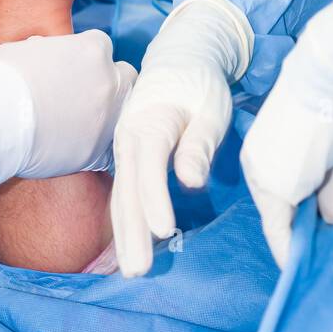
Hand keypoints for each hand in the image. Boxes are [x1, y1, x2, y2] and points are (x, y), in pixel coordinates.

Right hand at [0, 30, 137, 197]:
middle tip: (86, 91)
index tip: (72, 67)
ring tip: (87, 121)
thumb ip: (43, 49)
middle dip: (109, 80)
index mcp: (92, 50)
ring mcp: (108, 116)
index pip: (101, 46)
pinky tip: (83, 146)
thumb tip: (41, 50)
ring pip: (126, 110)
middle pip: (125, 75)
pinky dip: (100, 146)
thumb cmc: (1, 82)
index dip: (86, 56)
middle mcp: (109, 81)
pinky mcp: (100, 149)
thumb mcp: (22, 50)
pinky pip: (112, 146)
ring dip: (110, 112)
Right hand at [111, 0, 252, 277]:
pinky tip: (128, 248)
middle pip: (129, 188)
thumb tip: (191, 182)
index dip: (155, 198)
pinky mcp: (128, 158)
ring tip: (132, 269)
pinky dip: (125, 221)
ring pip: (122, 194)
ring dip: (125, 233)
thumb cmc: (200, 86)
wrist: (180, 60)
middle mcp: (129, 137)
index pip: (150, 165)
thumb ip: (199, 145)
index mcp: (151, 122)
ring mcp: (124, 148)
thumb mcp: (210, 110)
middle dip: (132, 231)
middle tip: (138, 271)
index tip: (163, 231)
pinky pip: (124, 192)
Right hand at [239, 0, 332, 268]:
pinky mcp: (259, 132)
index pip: (281, 236)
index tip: (314, 266)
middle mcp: (256, 172)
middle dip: (297, 227)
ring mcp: (254, 150)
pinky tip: (309, 179)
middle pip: (275, 213)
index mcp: (275, 188)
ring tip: (321, 207)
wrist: (328, 62)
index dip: (296, 254)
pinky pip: (269, 171)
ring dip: (292, 202)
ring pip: (271, 191)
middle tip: (326, 237)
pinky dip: (286, 181)